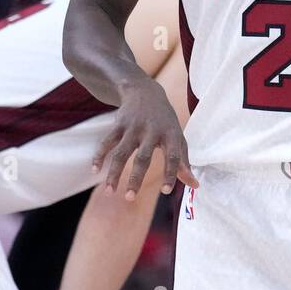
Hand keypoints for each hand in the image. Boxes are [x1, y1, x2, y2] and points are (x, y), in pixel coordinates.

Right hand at [93, 82, 198, 199]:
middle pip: (143, 158)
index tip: (166, 191)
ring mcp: (133, 127)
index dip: (171, 173)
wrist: (144, 91)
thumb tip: (195, 186)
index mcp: (170, 134)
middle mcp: (151, 131)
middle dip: (135, 179)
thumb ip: (184, 162)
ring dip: (114, 172)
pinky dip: (100, 156)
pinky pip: (107, 142)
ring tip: (109, 192)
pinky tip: (95, 170)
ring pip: (121, 152)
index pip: (173, 156)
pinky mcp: (118, 125)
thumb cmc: (165, 121)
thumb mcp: (177, 137)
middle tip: (129, 199)